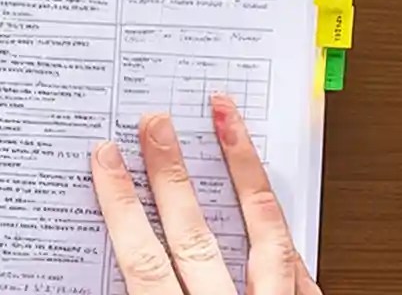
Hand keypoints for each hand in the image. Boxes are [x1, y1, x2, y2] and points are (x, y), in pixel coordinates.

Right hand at [91, 95, 321, 294]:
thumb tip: (100, 277)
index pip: (144, 261)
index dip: (122, 205)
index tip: (107, 159)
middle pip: (195, 237)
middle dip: (172, 175)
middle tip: (157, 124)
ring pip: (264, 238)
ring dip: (244, 174)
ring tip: (229, 125)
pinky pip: (301, 270)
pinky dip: (284, 232)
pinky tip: (272, 199)